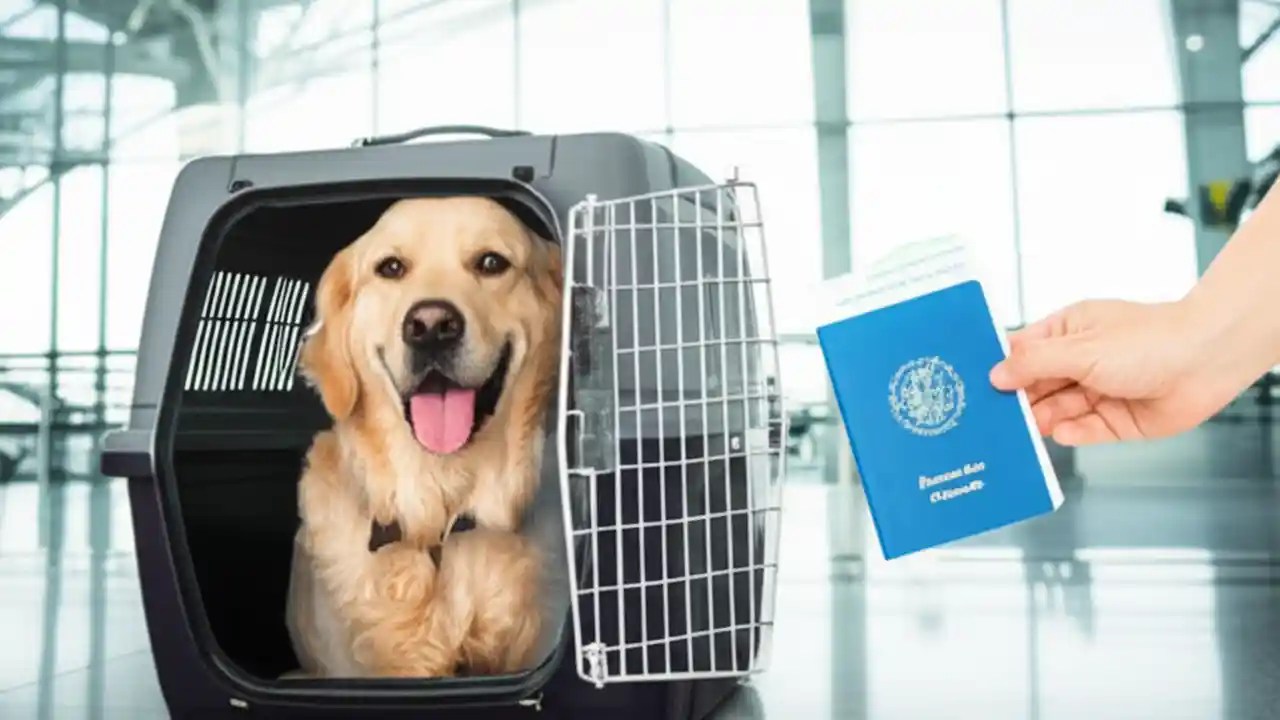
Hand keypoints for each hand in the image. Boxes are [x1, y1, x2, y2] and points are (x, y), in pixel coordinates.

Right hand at [988, 299, 1242, 445]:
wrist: (1207, 361)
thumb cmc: (1148, 340)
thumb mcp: (1080, 348)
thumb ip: (1034, 363)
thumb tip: (997, 375)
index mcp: (1068, 333)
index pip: (1023, 351)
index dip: (1000, 367)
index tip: (974, 385)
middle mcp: (1080, 362)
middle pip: (1036, 385)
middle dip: (1016, 400)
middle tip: (990, 418)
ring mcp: (1098, 392)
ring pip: (1056, 410)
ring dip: (1039, 419)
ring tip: (1019, 431)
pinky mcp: (1115, 421)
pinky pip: (1083, 430)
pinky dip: (1070, 433)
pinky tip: (1059, 432)